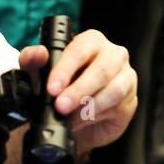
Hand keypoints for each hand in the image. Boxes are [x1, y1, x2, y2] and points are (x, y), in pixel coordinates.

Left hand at [18, 29, 137, 156]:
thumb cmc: (58, 88)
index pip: (80, 50)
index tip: (52, 88)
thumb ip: (32, 61)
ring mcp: (126, 77)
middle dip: (79, 91)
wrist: (69, 117)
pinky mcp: (131, 100)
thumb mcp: (38, 74)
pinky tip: (81, 121)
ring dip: (89, 106)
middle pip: (102, 70)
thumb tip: (37, 53)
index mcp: (90, 42)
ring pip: (114, 90)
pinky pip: (118, 107)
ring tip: (70, 118)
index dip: (65, 70)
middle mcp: (112, 55)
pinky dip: (96, 116)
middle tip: (61, 106)